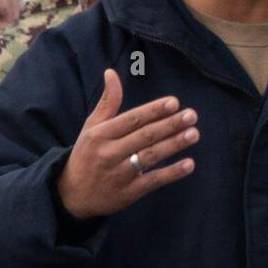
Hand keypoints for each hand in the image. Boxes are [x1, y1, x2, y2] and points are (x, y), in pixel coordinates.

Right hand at [56, 69, 198, 218]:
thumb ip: (107, 102)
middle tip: (192, 115)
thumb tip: (111, 73)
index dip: (153, 110)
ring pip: (150, 156)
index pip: (131, 120)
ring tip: (194, 134)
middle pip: (144, 136)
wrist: (73, 195)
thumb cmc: (87, 154)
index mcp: (100, 135)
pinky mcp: (128, 193)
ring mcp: (119, 174)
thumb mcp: (91, 128)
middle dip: (170, 125)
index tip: (174, 102)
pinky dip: (171, 173)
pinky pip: (153, 181)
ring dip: (174, 145)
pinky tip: (189, 164)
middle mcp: (109, 153)